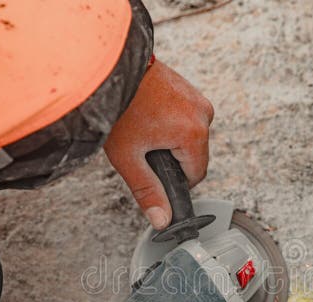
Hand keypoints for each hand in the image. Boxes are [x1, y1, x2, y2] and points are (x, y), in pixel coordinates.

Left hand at [104, 60, 213, 228]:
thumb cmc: (118, 108)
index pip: (196, 175)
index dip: (174, 181)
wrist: (110, 68)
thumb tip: (162, 221)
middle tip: (142, 146)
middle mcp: (202, 114)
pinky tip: (148, 115)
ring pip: (189, 137)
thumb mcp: (128, 158)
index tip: (153, 172)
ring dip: (170, 140)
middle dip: (170, 158)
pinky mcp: (189, 89)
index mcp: (193, 134)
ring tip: (143, 128)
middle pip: (194, 156)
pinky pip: (186, 118)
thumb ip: (147, 192)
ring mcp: (197, 98)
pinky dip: (170, 122)